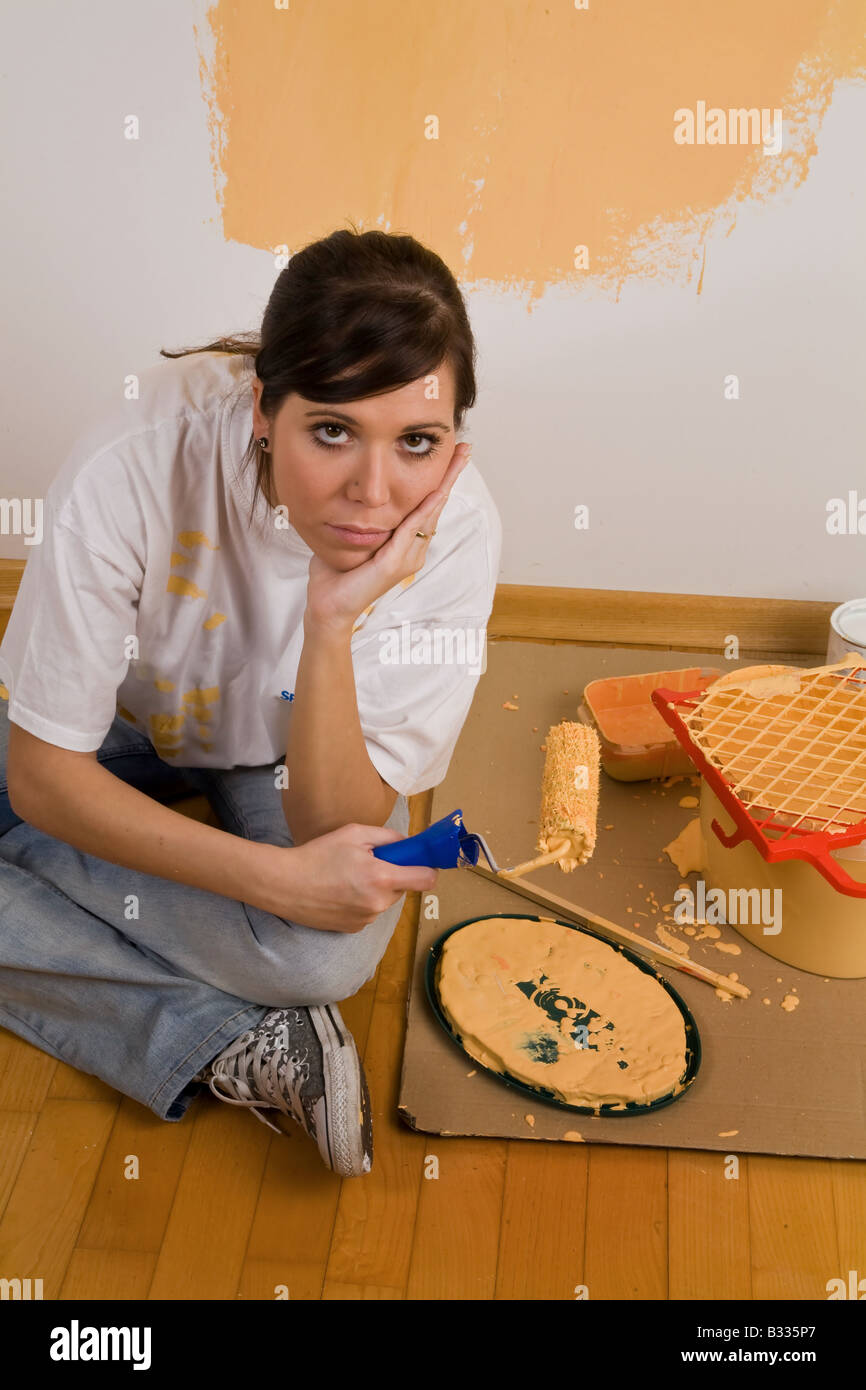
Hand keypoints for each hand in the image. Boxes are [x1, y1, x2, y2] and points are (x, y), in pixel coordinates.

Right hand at [260, 822, 438, 932]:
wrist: (284, 885)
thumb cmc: (317, 855)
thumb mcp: (354, 834)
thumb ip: (387, 837)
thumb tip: (407, 843)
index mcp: (381, 878)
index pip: (426, 879)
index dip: (427, 867)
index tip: (420, 861)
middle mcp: (378, 903)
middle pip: (403, 888)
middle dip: (393, 875)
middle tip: (369, 863)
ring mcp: (366, 919)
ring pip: (385, 901)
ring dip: (376, 890)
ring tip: (348, 878)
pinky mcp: (353, 929)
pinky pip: (369, 912)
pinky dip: (362, 902)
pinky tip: (340, 892)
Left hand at [305, 441, 471, 632]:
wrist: (328, 604)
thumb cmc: (337, 574)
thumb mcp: (353, 537)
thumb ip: (364, 519)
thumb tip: (358, 494)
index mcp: (406, 545)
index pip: (428, 507)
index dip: (440, 481)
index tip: (451, 456)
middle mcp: (413, 551)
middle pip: (437, 506)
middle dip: (451, 475)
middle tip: (464, 448)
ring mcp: (408, 558)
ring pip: (430, 513)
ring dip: (445, 484)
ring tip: (457, 460)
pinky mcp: (395, 564)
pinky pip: (413, 530)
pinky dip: (425, 508)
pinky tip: (435, 490)